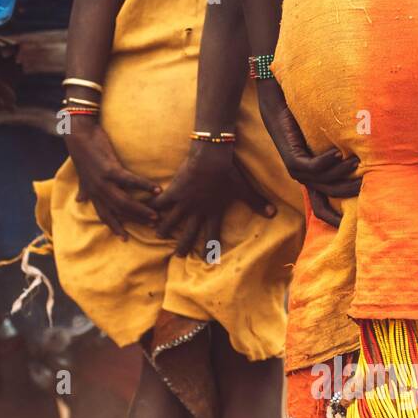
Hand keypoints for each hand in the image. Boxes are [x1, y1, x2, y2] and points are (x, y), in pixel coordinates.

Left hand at [68, 119, 159, 239]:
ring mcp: (103, 181)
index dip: (114, 227)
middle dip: (136, 220)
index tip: (125, 238)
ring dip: (141, 209)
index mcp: (93, 193)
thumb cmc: (83, 153)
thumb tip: (79, 200)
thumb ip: (84, 189)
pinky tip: (157, 189)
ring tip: (156, 214)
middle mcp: (97, 191)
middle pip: (119, 211)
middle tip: (152, 225)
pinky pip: (130, 181)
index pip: (104, 215)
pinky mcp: (110, 170)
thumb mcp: (82, 175)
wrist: (78, 135)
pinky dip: (144, 186)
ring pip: (124, 202)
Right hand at [149, 142, 276, 257]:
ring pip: (172, 220)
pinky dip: (152, 205)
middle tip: (178, 256)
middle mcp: (198, 211)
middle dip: (184, 245)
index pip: (213, 234)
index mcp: (214, 212)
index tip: (207, 260)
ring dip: (164, 228)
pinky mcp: (174, 191)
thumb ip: (256, 202)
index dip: (210, 247)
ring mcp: (184, 202)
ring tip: (157, 235)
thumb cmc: (228, 172)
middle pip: (190, 233)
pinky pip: (160, 201)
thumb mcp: (243, 189)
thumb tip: (274, 214)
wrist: (211, 158)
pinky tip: (144, 209)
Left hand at [258, 76, 359, 227]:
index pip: (322, 208)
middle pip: (330, 194)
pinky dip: (328, 162)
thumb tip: (367, 160)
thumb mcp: (327, 146)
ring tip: (358, 162)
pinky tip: (339, 153)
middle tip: (369, 183)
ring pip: (324, 180)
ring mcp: (297, 173)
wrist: (281, 111)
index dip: (335, 218)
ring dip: (342, 172)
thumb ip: (341, 157)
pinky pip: (314, 167)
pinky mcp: (293, 161)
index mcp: (312, 181)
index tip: (354, 223)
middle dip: (349, 191)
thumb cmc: (307, 125)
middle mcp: (304, 181)